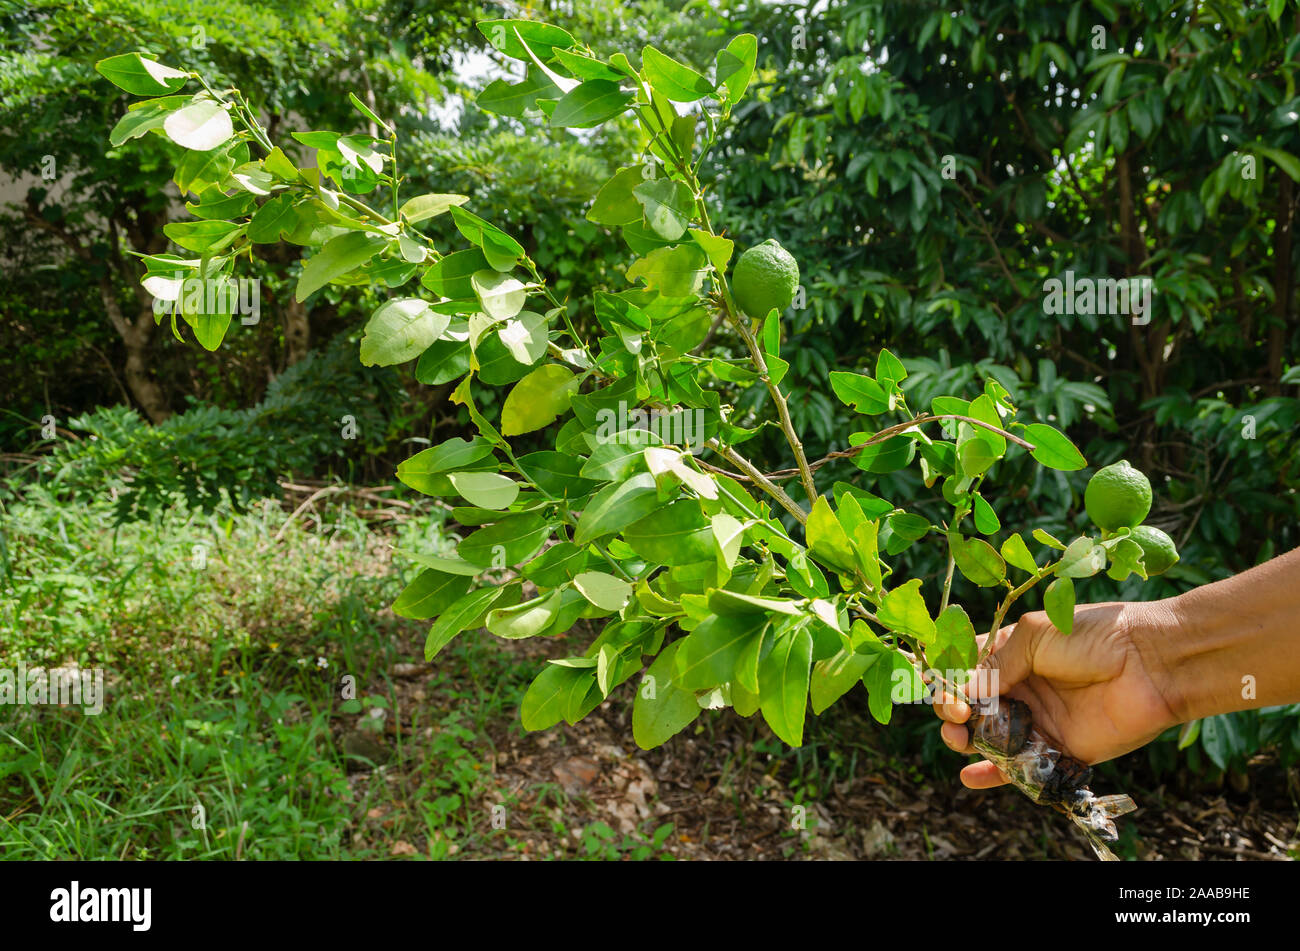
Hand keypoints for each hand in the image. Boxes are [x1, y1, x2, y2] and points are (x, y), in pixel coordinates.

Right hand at [934, 601, 1181, 789]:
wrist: (1151, 664)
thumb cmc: (1094, 636)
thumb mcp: (1035, 635)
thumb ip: (997, 665)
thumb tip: (966, 692)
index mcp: (1012, 654)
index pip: (967, 669)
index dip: (948, 678)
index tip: (938, 685)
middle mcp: (1021, 688)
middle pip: (971, 707)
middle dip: (953, 710)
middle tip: (957, 713)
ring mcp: (1038, 721)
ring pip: (989, 738)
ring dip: (966, 740)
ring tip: (959, 738)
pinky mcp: (1058, 750)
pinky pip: (1019, 767)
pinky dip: (992, 775)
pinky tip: (971, 776)